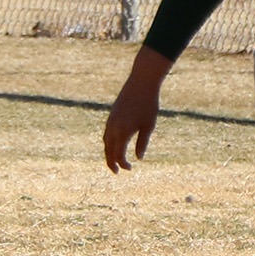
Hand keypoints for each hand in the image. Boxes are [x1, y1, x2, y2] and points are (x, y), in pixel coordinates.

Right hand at [103, 47, 172, 171]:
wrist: (141, 83)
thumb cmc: (148, 105)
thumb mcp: (148, 126)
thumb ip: (142, 143)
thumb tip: (139, 158)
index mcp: (122, 132)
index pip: (118, 154)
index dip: (123, 164)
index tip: (130, 169)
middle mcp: (113, 127)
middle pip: (108, 150)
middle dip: (112, 162)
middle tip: (116, 172)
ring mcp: (110, 120)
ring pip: (105, 141)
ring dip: (108, 153)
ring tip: (114, 161)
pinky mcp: (112, 115)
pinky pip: (106, 133)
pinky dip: (108, 142)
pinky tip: (114, 145)